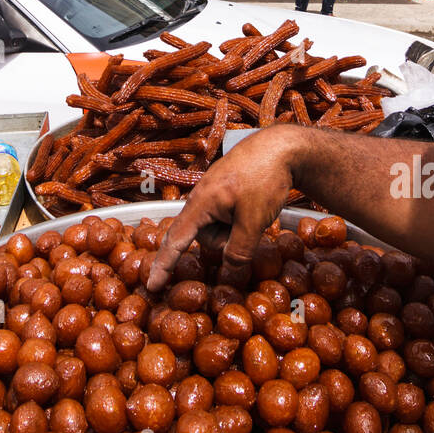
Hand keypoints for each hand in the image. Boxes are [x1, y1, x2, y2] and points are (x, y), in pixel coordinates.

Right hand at [147, 128, 297, 291]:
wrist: (281, 146)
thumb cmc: (264, 178)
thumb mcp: (254, 221)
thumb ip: (239, 251)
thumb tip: (229, 271)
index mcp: (200, 204)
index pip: (176, 241)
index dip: (163, 266)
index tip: (152, 286)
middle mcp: (200, 198)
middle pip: (204, 238)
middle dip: (226, 241)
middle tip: (250, 223)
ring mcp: (213, 192)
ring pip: (218, 228)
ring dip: (236, 229)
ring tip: (254, 209)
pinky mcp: (225, 190)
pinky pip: (226, 216)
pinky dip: (239, 220)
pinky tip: (254, 207)